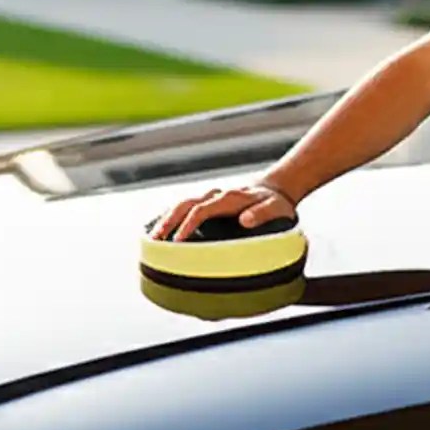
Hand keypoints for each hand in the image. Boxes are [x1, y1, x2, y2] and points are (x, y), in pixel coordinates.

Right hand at [149, 183, 297, 241]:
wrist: (275, 188)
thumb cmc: (277, 204)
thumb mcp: (276, 208)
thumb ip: (262, 214)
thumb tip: (244, 220)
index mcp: (229, 198)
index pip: (202, 209)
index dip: (188, 224)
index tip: (178, 241)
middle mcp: (217, 195)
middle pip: (185, 204)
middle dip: (168, 221)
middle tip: (155, 240)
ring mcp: (211, 198)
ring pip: (182, 205)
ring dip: (166, 219)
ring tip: (152, 238)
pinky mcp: (209, 203)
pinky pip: (186, 208)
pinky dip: (172, 217)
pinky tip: (163, 230)